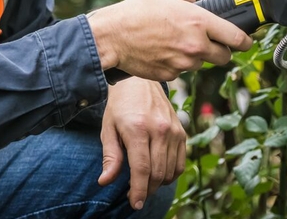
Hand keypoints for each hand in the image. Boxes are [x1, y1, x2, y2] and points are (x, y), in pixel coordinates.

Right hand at [87, 0, 253, 80]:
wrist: (111, 37)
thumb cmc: (134, 13)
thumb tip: (195, 2)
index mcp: (199, 22)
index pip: (236, 38)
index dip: (244, 41)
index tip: (245, 41)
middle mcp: (196, 45)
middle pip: (223, 57)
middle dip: (219, 51)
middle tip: (206, 42)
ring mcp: (183, 63)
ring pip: (200, 64)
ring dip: (194, 57)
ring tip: (173, 43)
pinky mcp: (170, 76)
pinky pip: (180, 71)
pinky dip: (175, 64)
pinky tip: (160, 52)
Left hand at [97, 77, 186, 210]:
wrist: (139, 82)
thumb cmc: (119, 107)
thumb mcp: (108, 129)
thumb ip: (110, 157)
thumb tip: (105, 181)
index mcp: (137, 129)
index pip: (141, 169)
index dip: (138, 191)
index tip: (135, 204)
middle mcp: (159, 130)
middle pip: (157, 173)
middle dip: (147, 190)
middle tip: (136, 196)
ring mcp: (173, 131)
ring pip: (170, 171)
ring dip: (158, 184)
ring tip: (144, 184)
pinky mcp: (181, 132)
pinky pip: (180, 163)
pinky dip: (171, 174)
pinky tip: (159, 174)